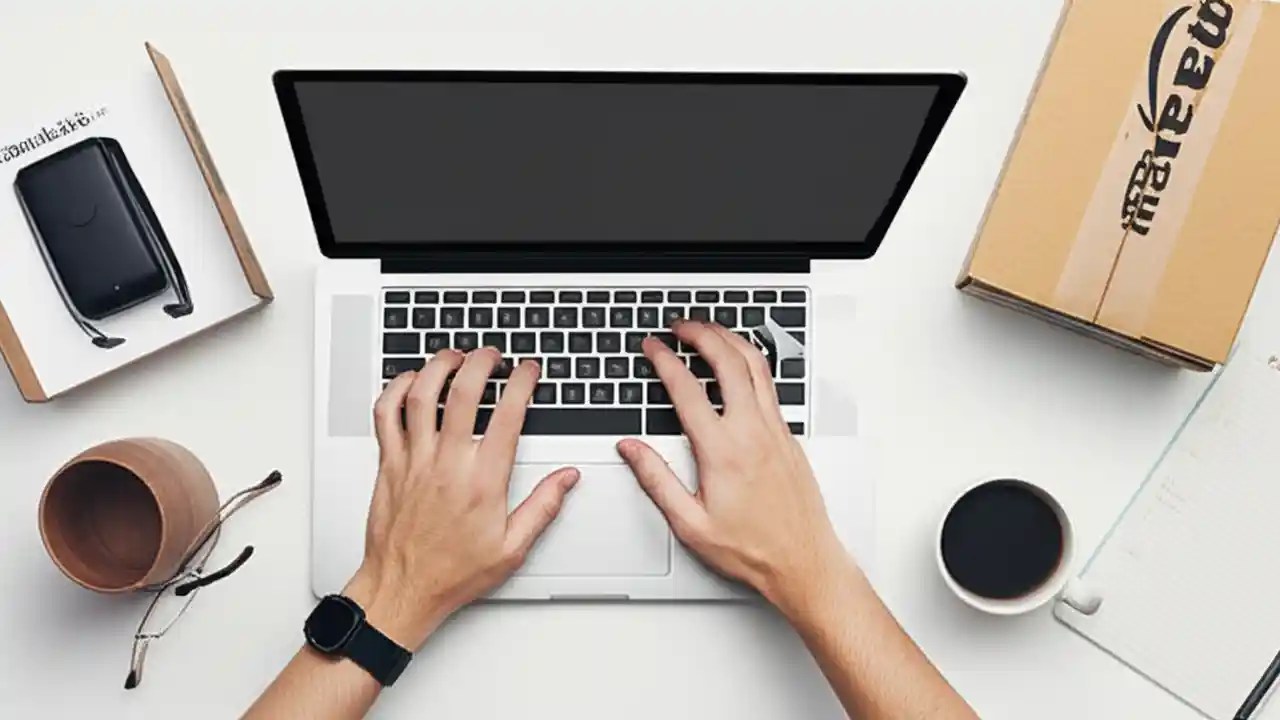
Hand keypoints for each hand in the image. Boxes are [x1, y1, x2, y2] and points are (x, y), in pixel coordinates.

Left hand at [345, 348, 578, 648]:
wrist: (403, 590)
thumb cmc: (452, 573)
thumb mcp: (513, 548)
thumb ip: (543, 507)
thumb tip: (567, 478)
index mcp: (483, 480)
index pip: (508, 415)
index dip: (522, 383)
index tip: (528, 371)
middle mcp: (448, 464)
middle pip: (463, 393)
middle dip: (481, 362)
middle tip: (492, 355)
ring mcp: (414, 461)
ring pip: (421, 396)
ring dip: (439, 367)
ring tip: (454, 356)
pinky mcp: (389, 466)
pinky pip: (386, 416)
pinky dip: (396, 390)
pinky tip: (409, 381)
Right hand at [616, 321, 848, 614]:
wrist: (803, 562)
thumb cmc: (752, 549)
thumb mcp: (690, 523)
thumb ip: (656, 479)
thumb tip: (631, 449)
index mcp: (723, 451)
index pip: (687, 389)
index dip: (665, 360)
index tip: (652, 347)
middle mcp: (753, 432)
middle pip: (727, 361)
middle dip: (701, 333)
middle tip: (680, 325)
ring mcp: (775, 431)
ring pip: (755, 366)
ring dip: (730, 340)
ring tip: (709, 330)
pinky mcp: (789, 436)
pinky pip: (770, 384)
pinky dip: (750, 362)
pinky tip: (740, 363)